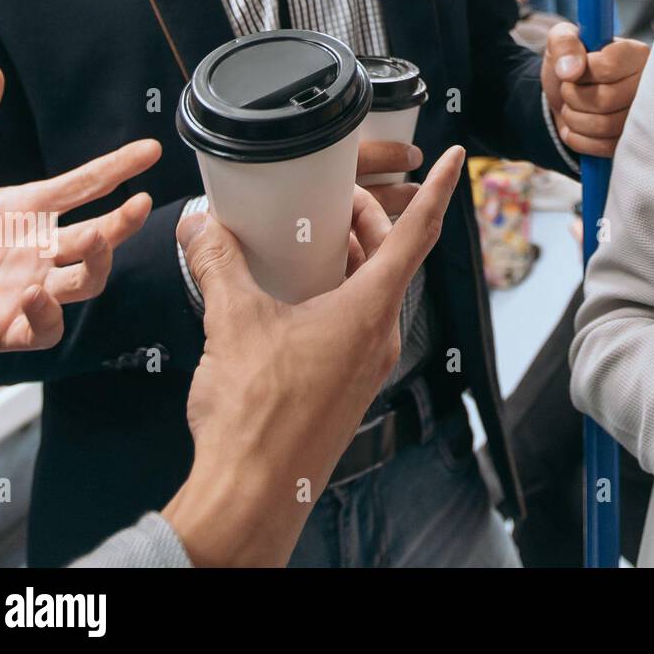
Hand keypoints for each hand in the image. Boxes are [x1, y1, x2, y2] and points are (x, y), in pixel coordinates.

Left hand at [0, 65, 159, 361]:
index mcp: (23, 211)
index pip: (85, 185)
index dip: (119, 166)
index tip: (151, 149)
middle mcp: (32, 250)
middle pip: (98, 236)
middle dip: (124, 221)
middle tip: (140, 203)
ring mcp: (21, 291)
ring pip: (85, 282)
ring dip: (97, 261)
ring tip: (92, 238)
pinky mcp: (0, 329)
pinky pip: (42, 331)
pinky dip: (45, 317)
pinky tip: (33, 296)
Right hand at [162, 145, 465, 566]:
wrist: (253, 495)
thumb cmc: (257, 418)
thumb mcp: (233, 322)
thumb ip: (218, 264)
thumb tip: (200, 226)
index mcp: (371, 309)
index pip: (419, 232)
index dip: (438, 188)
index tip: (453, 157)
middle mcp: (380, 334)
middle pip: (392, 258)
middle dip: (369, 219)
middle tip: (338, 195)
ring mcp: (366, 363)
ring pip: (373, 291)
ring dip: (351, 258)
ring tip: (313, 237)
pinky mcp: (346, 385)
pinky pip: (355, 323)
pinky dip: (338, 293)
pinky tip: (297, 293)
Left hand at [540, 23, 648, 157]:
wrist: (568, 96)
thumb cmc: (571, 63)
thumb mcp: (560, 41)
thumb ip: (564, 44)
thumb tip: (569, 71)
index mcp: (635, 53)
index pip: (608, 68)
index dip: (580, 74)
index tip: (573, 72)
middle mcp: (647, 83)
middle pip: (605, 100)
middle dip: (573, 98)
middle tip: (568, 92)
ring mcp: (643, 115)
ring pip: (605, 126)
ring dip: (574, 119)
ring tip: (571, 108)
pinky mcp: (633, 141)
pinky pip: (605, 147)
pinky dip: (579, 139)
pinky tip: (575, 127)